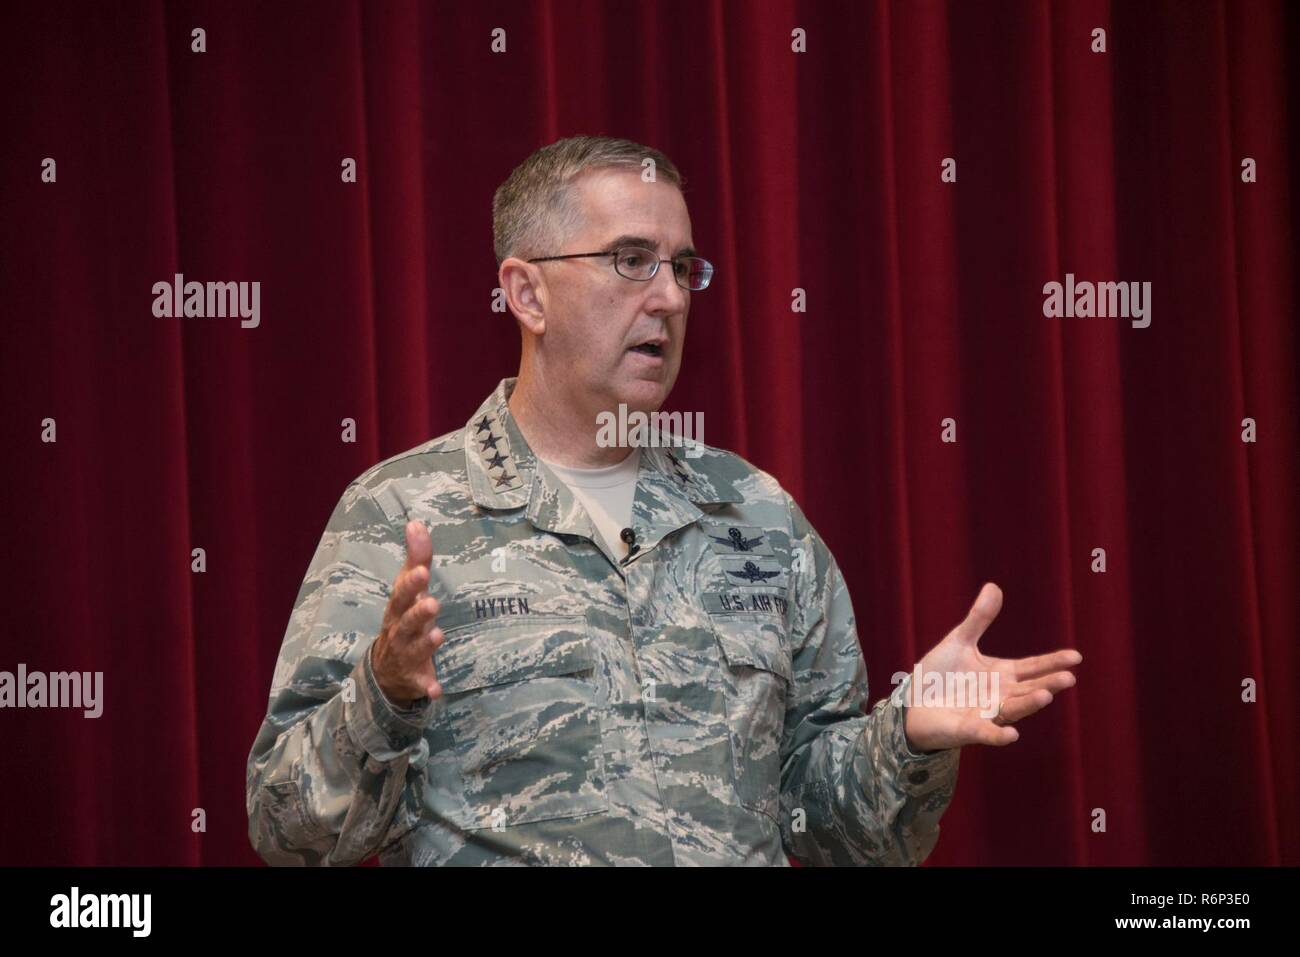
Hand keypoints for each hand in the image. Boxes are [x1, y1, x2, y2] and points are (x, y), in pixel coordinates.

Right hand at [370, 520, 444, 708]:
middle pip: (406, 621)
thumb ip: (416, 558)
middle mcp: (398, 631)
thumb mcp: (408, 590)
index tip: (423, 569)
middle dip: (417, 611)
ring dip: (426, 643)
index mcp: (397, 609)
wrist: (385, 671)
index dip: (411, 583)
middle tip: (432, 602)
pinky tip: (437, 690)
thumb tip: (417, 521)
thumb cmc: (402, 620)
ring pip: (414, 649)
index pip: (402, 593)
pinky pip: (420, 685)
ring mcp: (405, 656)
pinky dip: (427, 687)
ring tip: (438, 634)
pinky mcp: (415, 678)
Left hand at [902, 583, 1081, 750]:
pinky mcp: (969, 730)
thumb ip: (979, 619)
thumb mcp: (960, 641)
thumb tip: (993, 586)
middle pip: (1029, 689)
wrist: (913, 703)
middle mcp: (1001, 695)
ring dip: (1028, 704)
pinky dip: (998, 735)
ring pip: (1013, 709)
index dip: (1053, 662)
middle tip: (1068, 678)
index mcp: (1001, 674)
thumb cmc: (940, 674)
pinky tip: (1011, 734)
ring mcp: (987, 714)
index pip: (1032, 667)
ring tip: (1046, 695)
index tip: (1076, 657)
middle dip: (1048, 684)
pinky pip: (986, 733)